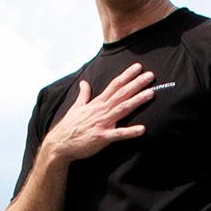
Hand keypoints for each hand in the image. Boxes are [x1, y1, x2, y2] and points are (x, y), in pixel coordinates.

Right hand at [39, 62, 158, 163]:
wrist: (59, 144)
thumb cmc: (69, 126)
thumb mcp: (76, 107)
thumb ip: (84, 95)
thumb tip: (84, 82)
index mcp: (97, 103)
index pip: (114, 85)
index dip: (127, 75)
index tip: (138, 67)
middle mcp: (101, 110)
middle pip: (121, 93)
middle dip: (136, 83)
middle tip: (151, 75)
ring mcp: (102, 123)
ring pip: (122, 108)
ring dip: (137, 100)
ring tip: (151, 93)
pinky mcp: (102, 137)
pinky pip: (118, 134)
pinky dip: (130, 131)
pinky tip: (142, 129)